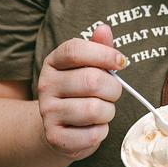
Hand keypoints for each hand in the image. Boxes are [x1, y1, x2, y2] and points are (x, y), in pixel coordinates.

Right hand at [36, 24, 124, 160]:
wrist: (59, 128)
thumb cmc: (80, 92)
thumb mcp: (87, 66)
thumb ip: (98, 48)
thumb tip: (104, 29)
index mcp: (53, 62)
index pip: (75, 50)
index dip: (104, 54)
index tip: (121, 62)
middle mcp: (45, 85)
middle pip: (92, 80)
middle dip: (113, 89)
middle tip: (111, 93)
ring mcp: (48, 112)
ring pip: (95, 109)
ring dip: (108, 112)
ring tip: (100, 111)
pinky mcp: (55, 137)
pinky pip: (93, 134)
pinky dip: (101, 132)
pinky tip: (92, 127)